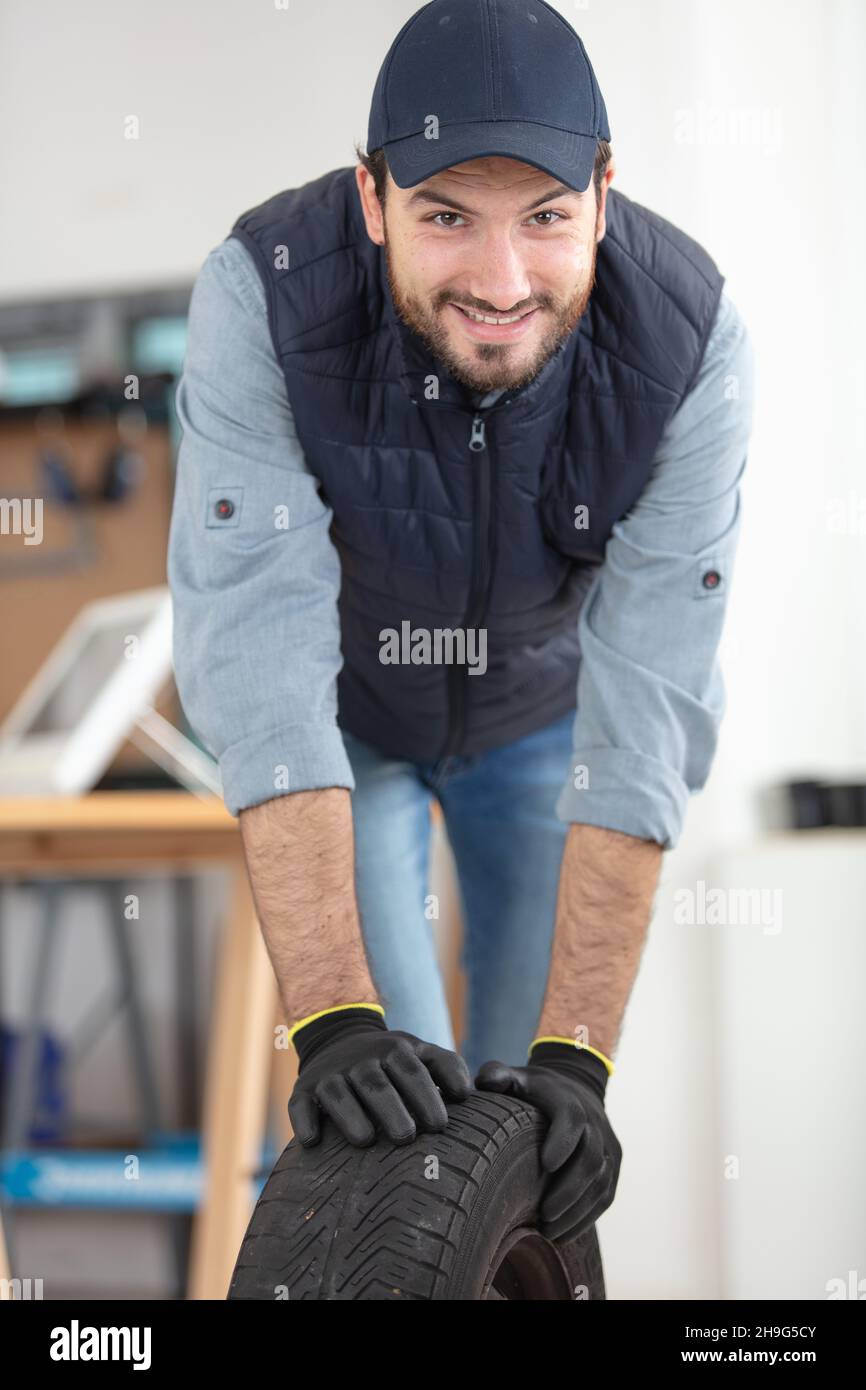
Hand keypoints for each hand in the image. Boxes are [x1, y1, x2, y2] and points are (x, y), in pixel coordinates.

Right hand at [289, 1007, 471, 1147]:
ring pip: (338, 1092)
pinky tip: (313, 1140)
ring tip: (366, 1141)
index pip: (412, 1071)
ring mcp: (330, 1073)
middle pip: (376, 1084)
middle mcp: (361, 1059)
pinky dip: (304, 1120)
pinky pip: (299, 1104)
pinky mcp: (304, 1089)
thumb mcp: (422, 1053)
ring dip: (350, 1116)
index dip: (426, 1096)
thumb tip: (467, 1094)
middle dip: (391, 1109)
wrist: (339, 1038)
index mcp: (395, 1050)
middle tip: (407, 1137)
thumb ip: (449, 1067)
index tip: (440, 1126)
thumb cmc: (394, 1061)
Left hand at [475, 1042, 621, 1241]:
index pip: (573, 1118)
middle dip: (569, 1190)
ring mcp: (609, 1145)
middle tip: (543, 1215)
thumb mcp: (516, 1077)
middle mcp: (595, 1122)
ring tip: (549, 1231)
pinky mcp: (614, 1166)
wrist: (575, 1088)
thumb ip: (497, 1076)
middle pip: (591, 1158)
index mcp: (569, 1099)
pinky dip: (586, 1217)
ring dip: (577, 1210)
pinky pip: (606, 1196)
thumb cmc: (535, 1090)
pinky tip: (562, 1233)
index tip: (545, 1164)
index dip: (562, 1140)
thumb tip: (484, 1082)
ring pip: (601, 1182)